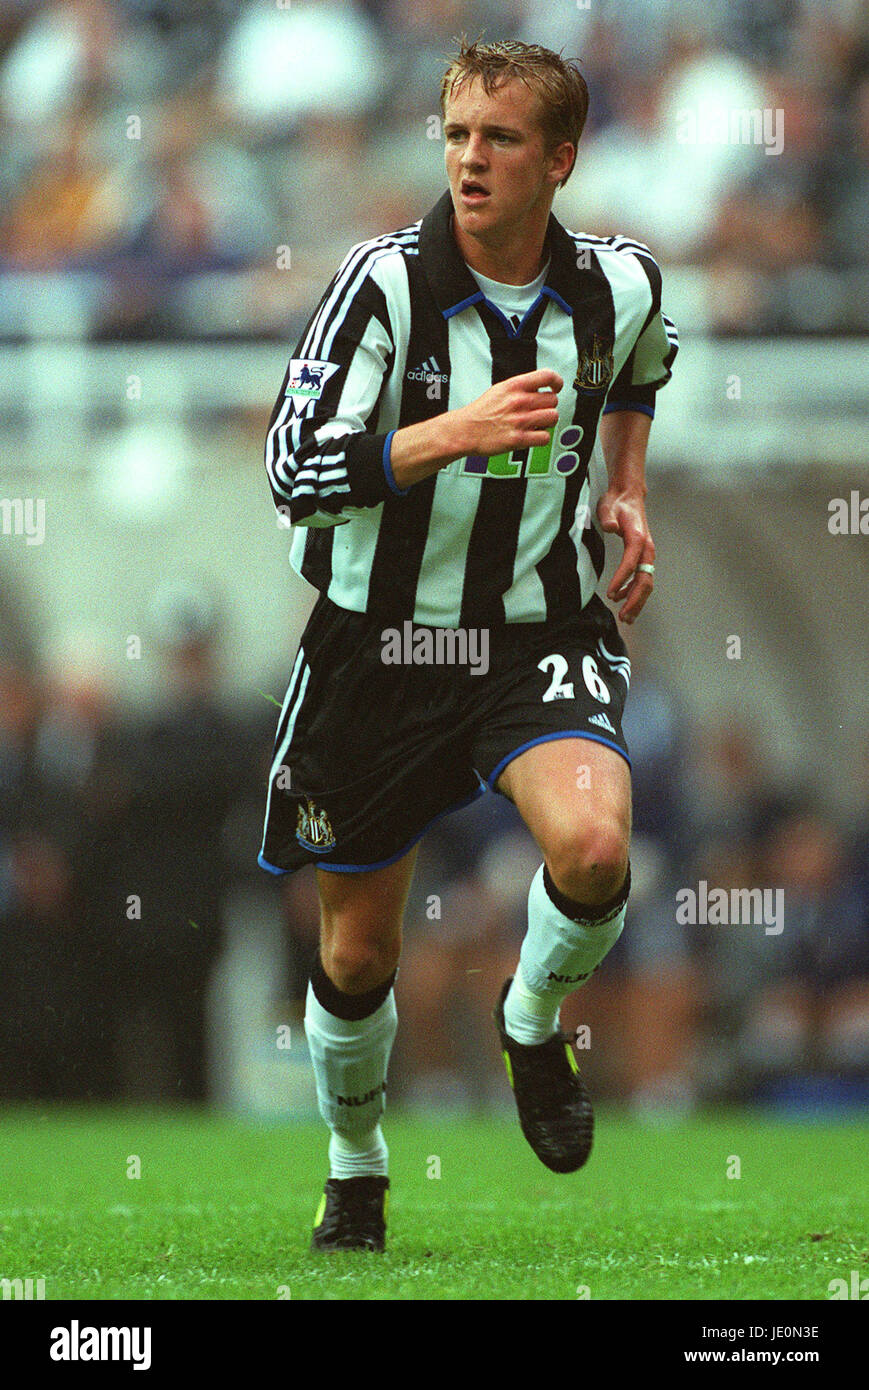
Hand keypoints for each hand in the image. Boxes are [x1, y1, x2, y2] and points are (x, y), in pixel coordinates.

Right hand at [450, 369, 562, 457]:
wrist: (465, 430)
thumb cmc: (482, 411)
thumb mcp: (500, 389)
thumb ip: (521, 387)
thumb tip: (540, 387)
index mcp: (514, 386)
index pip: (548, 376)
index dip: (557, 381)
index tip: (556, 388)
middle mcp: (519, 401)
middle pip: (553, 400)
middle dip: (548, 406)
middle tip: (539, 411)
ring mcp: (520, 420)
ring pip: (553, 417)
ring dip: (547, 422)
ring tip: (537, 423)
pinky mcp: (518, 439)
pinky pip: (545, 437)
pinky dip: (541, 438)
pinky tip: (532, 435)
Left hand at [597, 488, 654, 624]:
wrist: (629, 496)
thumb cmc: (617, 503)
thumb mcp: (608, 506)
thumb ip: (608, 517)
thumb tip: (610, 527)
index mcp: (638, 538)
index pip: (631, 563)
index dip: (621, 580)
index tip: (610, 594)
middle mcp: (646, 548)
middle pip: (645, 579)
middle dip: (635, 600)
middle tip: (623, 616)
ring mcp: (646, 554)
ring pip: (645, 582)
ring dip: (637, 601)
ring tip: (625, 616)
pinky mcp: (642, 556)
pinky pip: (641, 578)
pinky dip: (633, 592)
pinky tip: (620, 598)